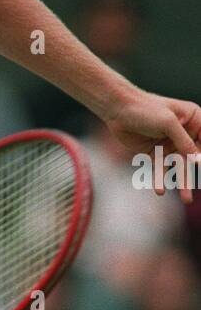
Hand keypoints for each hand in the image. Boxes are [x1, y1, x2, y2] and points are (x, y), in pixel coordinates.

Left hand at [100, 88, 200, 204]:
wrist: (117, 110)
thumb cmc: (145, 109)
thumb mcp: (168, 123)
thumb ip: (184, 142)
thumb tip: (198, 160)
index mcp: (194, 119)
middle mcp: (184, 133)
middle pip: (194, 158)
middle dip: (195, 175)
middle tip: (196, 193)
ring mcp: (170, 144)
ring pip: (179, 167)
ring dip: (182, 183)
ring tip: (186, 201)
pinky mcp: (155, 153)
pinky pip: (161, 170)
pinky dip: (161, 180)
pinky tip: (160, 191)